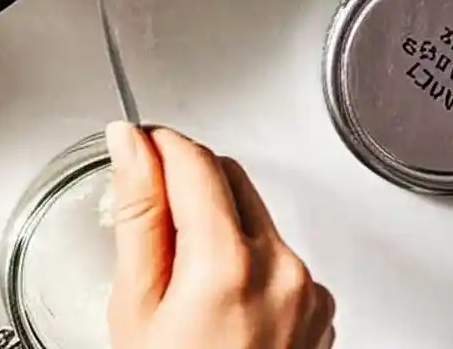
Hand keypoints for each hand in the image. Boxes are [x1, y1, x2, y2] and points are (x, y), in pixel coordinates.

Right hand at [105, 123, 334, 348]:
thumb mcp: (135, 304)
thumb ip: (137, 214)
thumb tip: (130, 142)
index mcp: (228, 264)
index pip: (195, 159)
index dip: (158, 146)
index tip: (136, 151)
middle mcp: (282, 269)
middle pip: (231, 180)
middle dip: (188, 186)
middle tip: (152, 231)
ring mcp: (309, 292)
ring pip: (257, 218)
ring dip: (221, 226)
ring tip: (187, 285)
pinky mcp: (322, 310)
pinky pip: (282, 258)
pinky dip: (252, 265)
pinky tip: (224, 304)